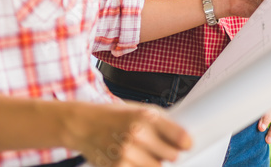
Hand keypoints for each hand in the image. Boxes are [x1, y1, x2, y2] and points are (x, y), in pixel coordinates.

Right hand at [63, 101, 189, 166]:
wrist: (84, 125)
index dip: (186, 143)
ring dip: (153, 163)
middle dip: (168, 153)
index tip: (186, 145)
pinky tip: (132, 159)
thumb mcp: (141, 110)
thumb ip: (163, 123)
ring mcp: (126, 154)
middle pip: (172, 156)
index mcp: (147, 117)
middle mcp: (137, 135)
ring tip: (142, 152)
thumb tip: (184, 140)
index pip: (180, 137)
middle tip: (160, 148)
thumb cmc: (115, 116)